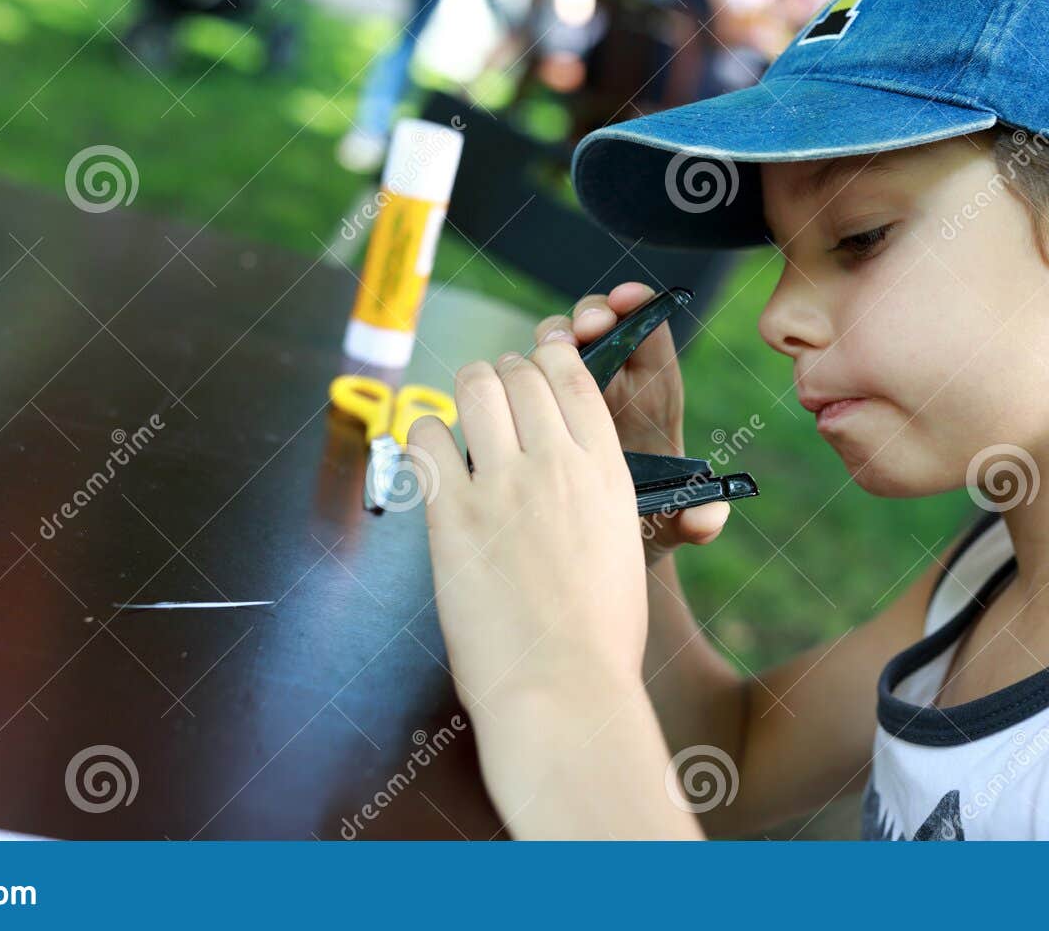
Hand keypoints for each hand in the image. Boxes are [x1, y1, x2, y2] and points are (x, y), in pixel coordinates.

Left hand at [410, 337, 647, 724]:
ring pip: (476, 389)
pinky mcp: (453, 514)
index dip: (551, 358)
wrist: (562, 689)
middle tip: (496, 390)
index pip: (573, 378)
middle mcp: (556, 464)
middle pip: (522, 372)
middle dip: (505, 373)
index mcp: (606, 472)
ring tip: (463, 407)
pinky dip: (427, 433)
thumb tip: (563, 475)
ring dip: (467, 389)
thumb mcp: (621, 547)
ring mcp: (503, 485)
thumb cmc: (597, 639)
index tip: (537, 365)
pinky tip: (432, 452)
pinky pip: (428, 439)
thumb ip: (594, 497)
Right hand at [533, 283, 728, 559]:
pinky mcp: (539, 413)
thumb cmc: (646, 527)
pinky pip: (527, 380)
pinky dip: (519, 371)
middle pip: (601, 328)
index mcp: (653, 397)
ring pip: (559, 347)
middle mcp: (613, 387)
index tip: (626, 300)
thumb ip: (696, 520)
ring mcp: (572, 397)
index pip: (650, 336)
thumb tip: (711, 514)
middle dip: (588, 315)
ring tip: (546, 350)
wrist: (604, 553)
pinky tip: (510, 380)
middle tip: (581, 328)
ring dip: (550, 338)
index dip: (639, 309)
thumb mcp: (671, 526)